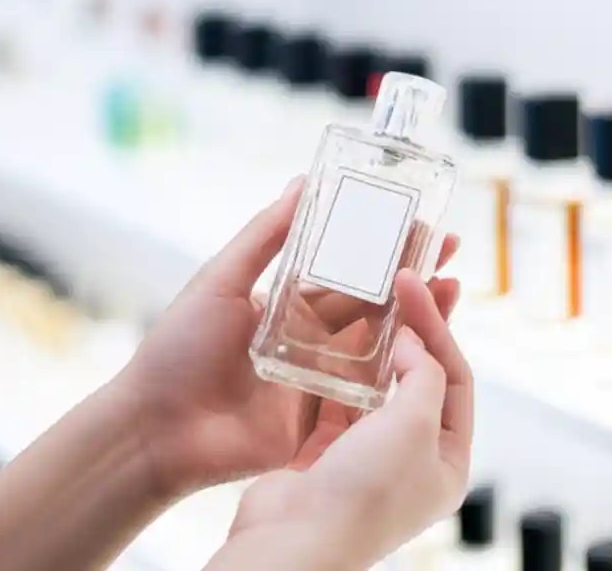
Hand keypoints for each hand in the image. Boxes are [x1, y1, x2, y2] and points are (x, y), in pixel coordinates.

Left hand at [114, 176, 459, 494]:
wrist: (157, 430)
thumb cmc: (177, 350)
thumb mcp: (220, 281)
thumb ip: (265, 237)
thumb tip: (304, 183)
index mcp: (286, 302)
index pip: (345, 267)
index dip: (380, 245)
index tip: (417, 220)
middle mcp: (310, 337)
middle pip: (372, 302)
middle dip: (411, 275)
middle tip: (451, 248)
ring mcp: (319, 377)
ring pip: (379, 343)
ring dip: (416, 318)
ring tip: (454, 288)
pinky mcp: (322, 417)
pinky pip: (367, 392)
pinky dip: (399, 370)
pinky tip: (430, 349)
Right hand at [222, 269, 473, 568]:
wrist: (295, 542)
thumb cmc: (365, 491)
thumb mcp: (415, 422)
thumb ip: (423, 373)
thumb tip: (414, 341)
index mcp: (448, 461)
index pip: (455, 379)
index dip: (438, 328)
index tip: (416, 286)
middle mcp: (412, 462)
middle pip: (419, 380)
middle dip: (414, 331)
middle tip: (406, 280)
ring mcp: (367, 462)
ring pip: (375, 389)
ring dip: (373, 348)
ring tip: (366, 302)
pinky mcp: (324, 459)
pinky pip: (335, 405)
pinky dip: (335, 373)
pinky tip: (329, 342)